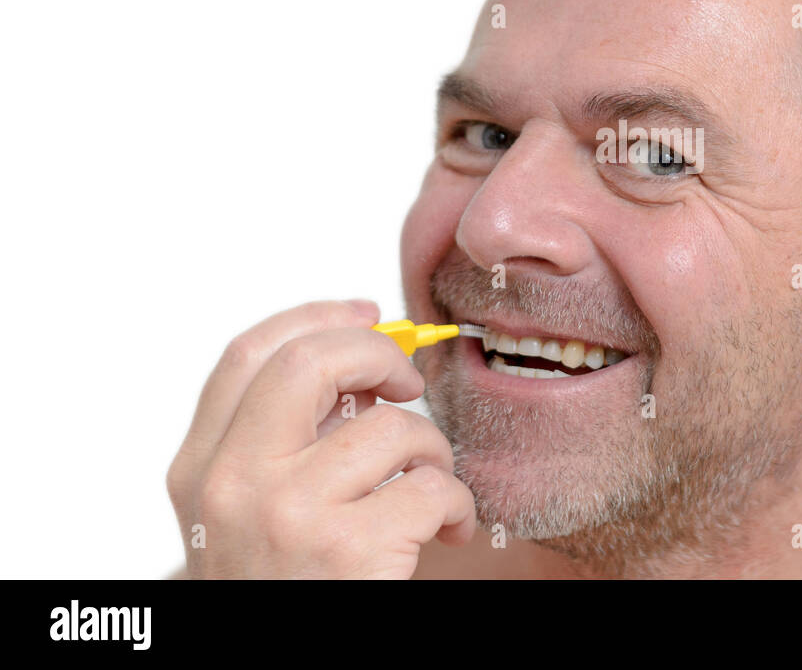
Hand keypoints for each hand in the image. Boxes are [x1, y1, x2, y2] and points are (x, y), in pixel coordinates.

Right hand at [166, 299, 475, 577]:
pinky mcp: (348, 550)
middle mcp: (232, 484)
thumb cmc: (279, 588)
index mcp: (199, 469)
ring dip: (432, 449)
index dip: (315, 318)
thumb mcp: (246, 513)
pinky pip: (432, 487)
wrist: (268, 668)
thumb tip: (362, 365)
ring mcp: (288, 515)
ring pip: (392, 428)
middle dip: (378, 353)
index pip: (247, 356)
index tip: (366, 313)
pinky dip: (456, 502)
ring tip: (429, 487)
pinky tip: (446, 530)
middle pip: (310, 363)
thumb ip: (280, 442)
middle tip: (409, 383)